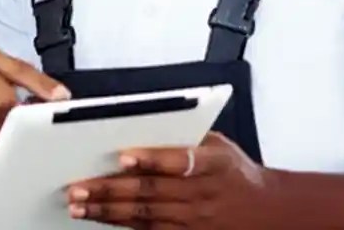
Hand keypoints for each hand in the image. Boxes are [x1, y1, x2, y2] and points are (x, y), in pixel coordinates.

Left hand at [66, 132, 281, 228]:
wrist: (264, 211)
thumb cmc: (233, 171)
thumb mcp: (220, 145)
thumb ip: (186, 137)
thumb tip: (141, 124)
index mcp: (213, 164)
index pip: (180, 161)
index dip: (151, 160)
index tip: (123, 156)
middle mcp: (202, 194)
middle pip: (151, 192)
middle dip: (111, 189)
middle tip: (78, 186)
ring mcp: (194, 220)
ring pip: (144, 215)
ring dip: (108, 210)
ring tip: (79, 204)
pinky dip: (121, 224)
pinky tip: (98, 218)